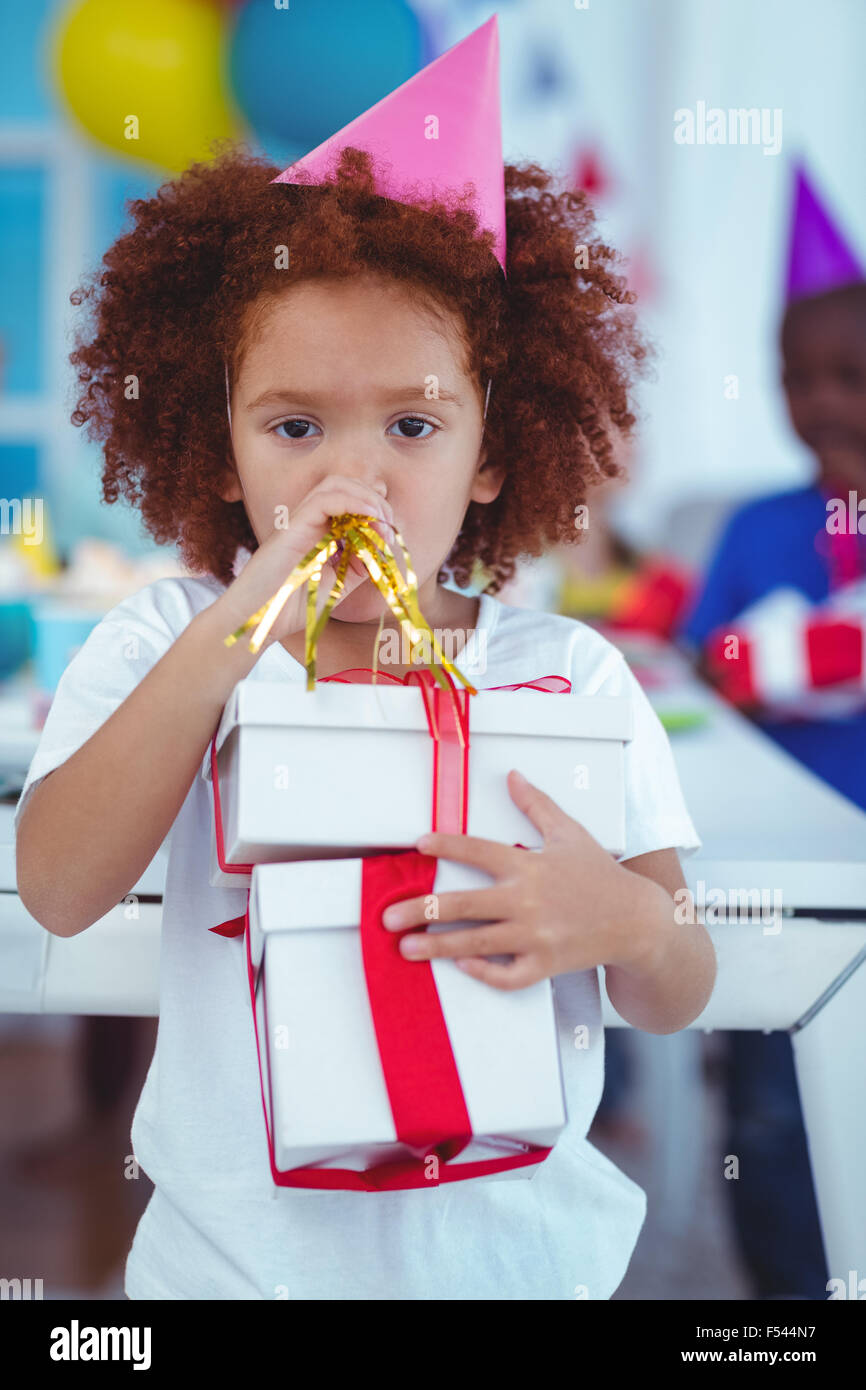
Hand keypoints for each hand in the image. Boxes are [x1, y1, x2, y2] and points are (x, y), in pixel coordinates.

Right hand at [216, 474, 397, 650]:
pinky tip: (369, 519)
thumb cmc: (293, 606)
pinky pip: (324, 499)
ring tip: (382, 521)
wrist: (262, 621)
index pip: (351, 501)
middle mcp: (308, 520)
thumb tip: (382, 550)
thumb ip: (359, 566)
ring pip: (334, 485)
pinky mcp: (293, 527)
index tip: (392, 536)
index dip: (376, 511)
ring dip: (365, 498)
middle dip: (374, 499)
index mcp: (319, 530)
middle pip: (345, 485)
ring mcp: (299, 521)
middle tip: (390, 525)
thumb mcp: (339, 584)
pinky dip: (352, 502)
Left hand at [381, 770, 653, 989]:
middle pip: (464, 905)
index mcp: (530, 865)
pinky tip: (462, 966)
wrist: (637, 920)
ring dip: (437, 947)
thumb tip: (512, 775)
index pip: (479, 850)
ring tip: (406, 948)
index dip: (447, 844)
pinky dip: (484, 973)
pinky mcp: (545, 965)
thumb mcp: (570, 832)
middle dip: (421, 911)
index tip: (418, 844)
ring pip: (476, 944)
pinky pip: (507, 975)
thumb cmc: (600, 874)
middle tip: (387, 917)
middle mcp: (528, 901)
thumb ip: (536, 805)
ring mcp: (536, 936)